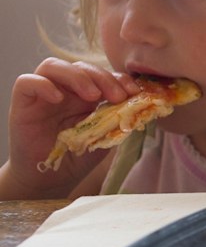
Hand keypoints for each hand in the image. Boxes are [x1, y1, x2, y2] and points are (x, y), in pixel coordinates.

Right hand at [2, 58, 140, 197]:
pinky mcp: (22, 103)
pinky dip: (43, 85)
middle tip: (117, 96)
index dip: (118, 78)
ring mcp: (42, 94)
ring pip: (53, 66)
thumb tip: (143, 106)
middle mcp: (64, 90)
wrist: (51, 180)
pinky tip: (58, 99)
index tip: (134, 92)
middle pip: (80, 67)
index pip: (101, 74)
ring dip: (77, 76)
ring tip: (93, 95)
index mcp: (85, 94)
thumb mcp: (104, 136)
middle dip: (103, 77)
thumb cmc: (77, 157)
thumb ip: (118, 119)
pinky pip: (26, 82)